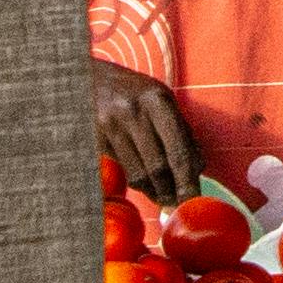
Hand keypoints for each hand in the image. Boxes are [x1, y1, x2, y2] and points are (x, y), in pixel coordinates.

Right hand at [94, 65, 197, 199]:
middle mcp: (133, 112)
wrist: (84, 77)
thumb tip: (197, 170)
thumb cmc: (131, 91)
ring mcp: (110, 126)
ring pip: (138, 174)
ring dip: (154, 191)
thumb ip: (180, 132)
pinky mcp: (95, 139)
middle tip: (178, 205)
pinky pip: (123, 170)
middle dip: (171, 192)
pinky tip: (145, 181)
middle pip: (158, 167)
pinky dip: (138, 181)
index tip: (195, 201)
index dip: (188, 182)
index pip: (178, 151)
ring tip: (163, 195)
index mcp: (157, 100)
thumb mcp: (160, 100)